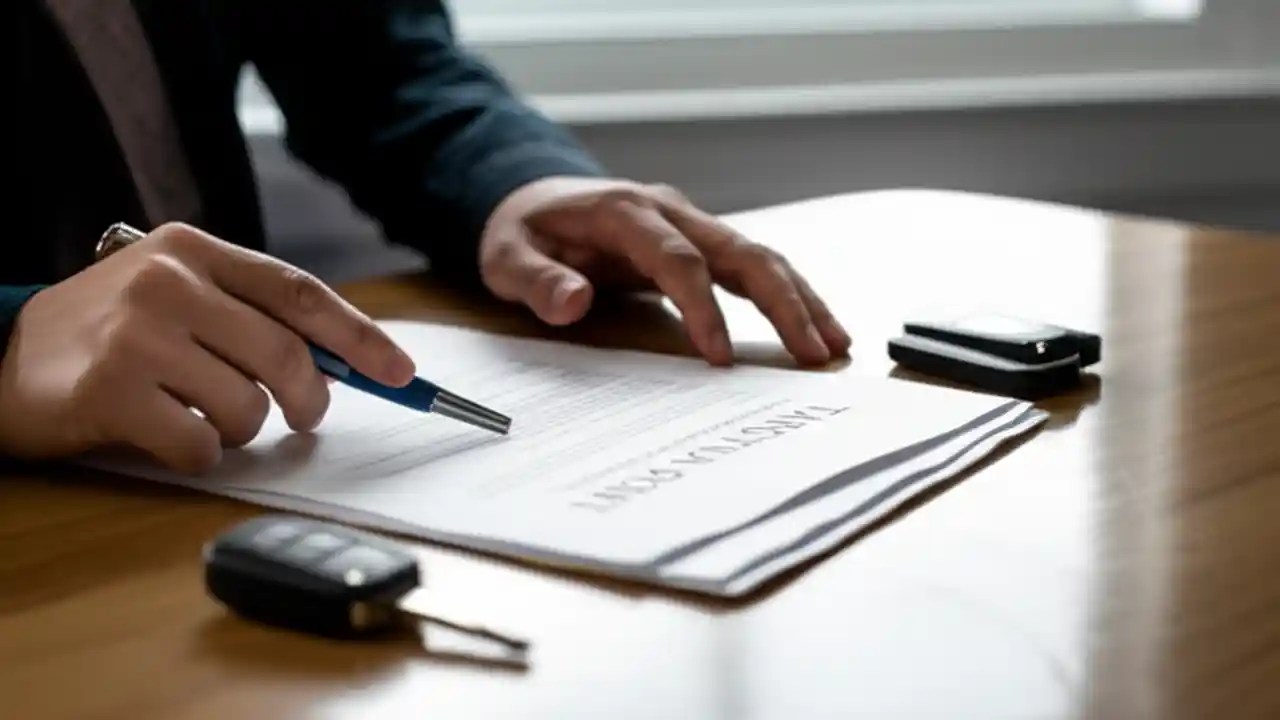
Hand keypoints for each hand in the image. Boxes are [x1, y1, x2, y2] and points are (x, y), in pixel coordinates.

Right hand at [0, 223, 412, 472]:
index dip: (360, 336)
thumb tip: (346, 361)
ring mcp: (137, 333)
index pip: (300, 293)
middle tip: (301, 417)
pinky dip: (199, 455)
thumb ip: (249, 314)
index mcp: (193, 248)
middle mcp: (168, 281)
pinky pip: (201, 444)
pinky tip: (166, 436)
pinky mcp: (111, 389)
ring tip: (199, 415)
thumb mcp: (175, 296)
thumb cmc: (105, 333)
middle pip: (287, 354)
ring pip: (248, 405)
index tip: (402, 372)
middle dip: (308, 399)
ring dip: (239, 429)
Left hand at [479, 177, 849, 365]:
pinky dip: (787, 296)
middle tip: (812, 354)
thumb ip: (537, 280)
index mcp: (625, 212)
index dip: (703, 307)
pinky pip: (752, 266)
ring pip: (759, 256)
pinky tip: (815, 327)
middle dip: (783, 303)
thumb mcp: (507, 257)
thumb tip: (573, 303)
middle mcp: (670, 211)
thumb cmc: (522, 233)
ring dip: (800, 299)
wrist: (533, 199)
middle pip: (741, 252)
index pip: (678, 260)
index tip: (720, 357)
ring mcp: (691, 223)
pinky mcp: (700, 241)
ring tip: (834, 346)